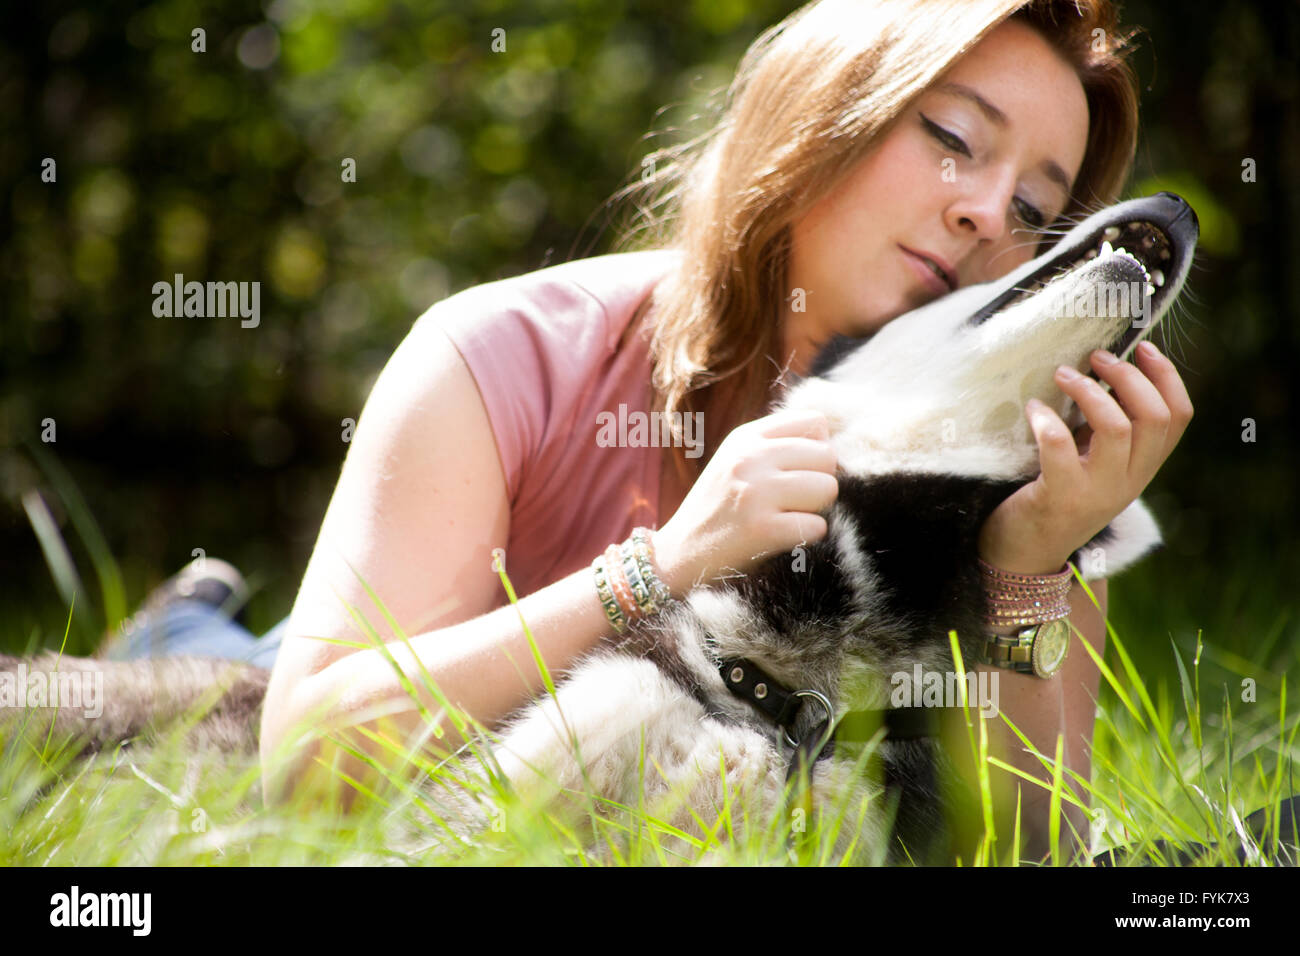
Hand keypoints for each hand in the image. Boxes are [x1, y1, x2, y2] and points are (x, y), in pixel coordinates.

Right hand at [651, 407, 838, 592]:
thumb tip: (832, 442)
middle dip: (820, 481)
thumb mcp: (736, 460)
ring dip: (816, 509)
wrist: (679, 554)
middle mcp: (749, 458)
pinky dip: (807, 536)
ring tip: (787, 516)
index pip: (815, 422)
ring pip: (828, 489)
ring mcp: (755, 493)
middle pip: (828, 456)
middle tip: (793, 500)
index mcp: (745, 437)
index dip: (817, 449)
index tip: (798, 471)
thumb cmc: (718, 508)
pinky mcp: (761, 529)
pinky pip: (818, 526)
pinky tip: (782, 537)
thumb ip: (776, 444)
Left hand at [978, 341, 1192, 574]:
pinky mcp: (1059, 499)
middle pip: (1153, 418)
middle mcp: (1129, 482)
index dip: (1167, 376)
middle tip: (1095, 358)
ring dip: (1088, 392)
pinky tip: (1033, 408)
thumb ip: (1106, 429)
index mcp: (1143, 468)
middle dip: (1127, 377)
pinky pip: (1059, 449)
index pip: (1178, 417)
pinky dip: (1046, 420)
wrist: (1025, 556)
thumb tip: (1103, 371)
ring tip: (1061, 374)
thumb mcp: (1093, 463)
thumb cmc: (1054, 495)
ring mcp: (1096, 493)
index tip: (1143, 347)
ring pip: (1116, 429)